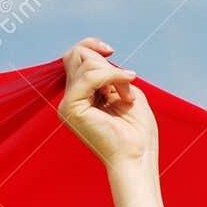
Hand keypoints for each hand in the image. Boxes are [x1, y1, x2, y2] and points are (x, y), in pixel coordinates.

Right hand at [57, 37, 157, 169]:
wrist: (137, 159)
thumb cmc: (138, 133)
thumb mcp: (126, 91)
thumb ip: (110, 73)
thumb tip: (97, 55)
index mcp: (82, 96)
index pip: (76, 58)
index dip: (92, 47)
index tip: (111, 51)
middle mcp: (72, 99)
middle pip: (76, 55)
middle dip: (105, 63)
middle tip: (127, 84)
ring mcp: (69, 104)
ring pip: (83, 62)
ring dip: (112, 74)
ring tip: (128, 96)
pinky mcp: (72, 109)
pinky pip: (88, 77)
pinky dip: (111, 76)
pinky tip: (126, 91)